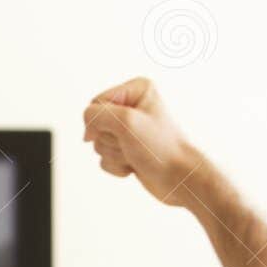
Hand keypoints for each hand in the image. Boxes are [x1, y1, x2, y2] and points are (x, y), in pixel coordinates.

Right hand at [82, 77, 204, 205]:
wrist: (179, 177)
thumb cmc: (160, 148)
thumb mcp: (126, 122)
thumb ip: (96, 115)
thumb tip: (87, 132)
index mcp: (136, 90)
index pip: (96, 104)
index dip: (101, 122)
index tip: (122, 131)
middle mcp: (132, 106)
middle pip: (96, 125)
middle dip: (111, 140)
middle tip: (133, 144)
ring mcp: (129, 130)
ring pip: (99, 144)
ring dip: (115, 154)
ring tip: (136, 155)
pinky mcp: (127, 149)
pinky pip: (104, 159)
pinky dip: (116, 166)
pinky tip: (134, 166)